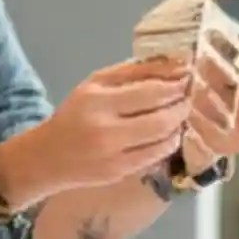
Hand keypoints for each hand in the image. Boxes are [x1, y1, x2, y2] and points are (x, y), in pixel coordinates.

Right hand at [28, 59, 191, 190]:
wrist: (49, 156)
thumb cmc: (76, 112)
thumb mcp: (96, 83)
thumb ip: (134, 71)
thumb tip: (175, 66)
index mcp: (98, 101)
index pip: (150, 92)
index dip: (175, 85)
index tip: (187, 78)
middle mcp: (106, 130)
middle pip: (162, 119)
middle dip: (182, 107)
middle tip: (188, 97)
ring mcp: (115, 156)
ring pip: (164, 141)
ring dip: (179, 126)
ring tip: (180, 114)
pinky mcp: (121, 173)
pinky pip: (156, 157)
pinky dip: (168, 143)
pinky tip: (168, 134)